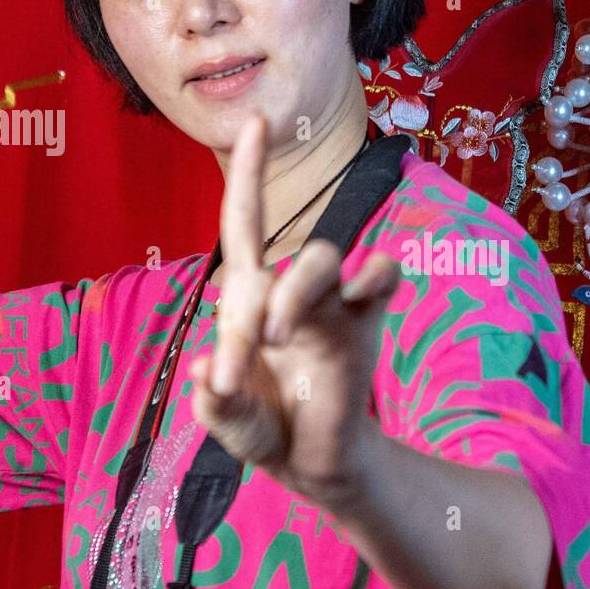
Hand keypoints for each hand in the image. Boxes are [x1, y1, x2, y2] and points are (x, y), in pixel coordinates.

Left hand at [187, 112, 398, 505]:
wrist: (314, 464)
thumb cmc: (265, 430)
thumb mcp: (228, 422)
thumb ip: (213, 403)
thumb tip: (207, 369)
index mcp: (251, 300)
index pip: (246, 223)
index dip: (250, 174)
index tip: (257, 123)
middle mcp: (294, 291)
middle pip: (284, 253)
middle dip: (257, 304)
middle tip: (242, 364)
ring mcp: (335, 305)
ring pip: (323, 259)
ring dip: (296, 292)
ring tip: (278, 341)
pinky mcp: (368, 324)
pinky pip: (382, 277)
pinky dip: (376, 273)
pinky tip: (364, 290)